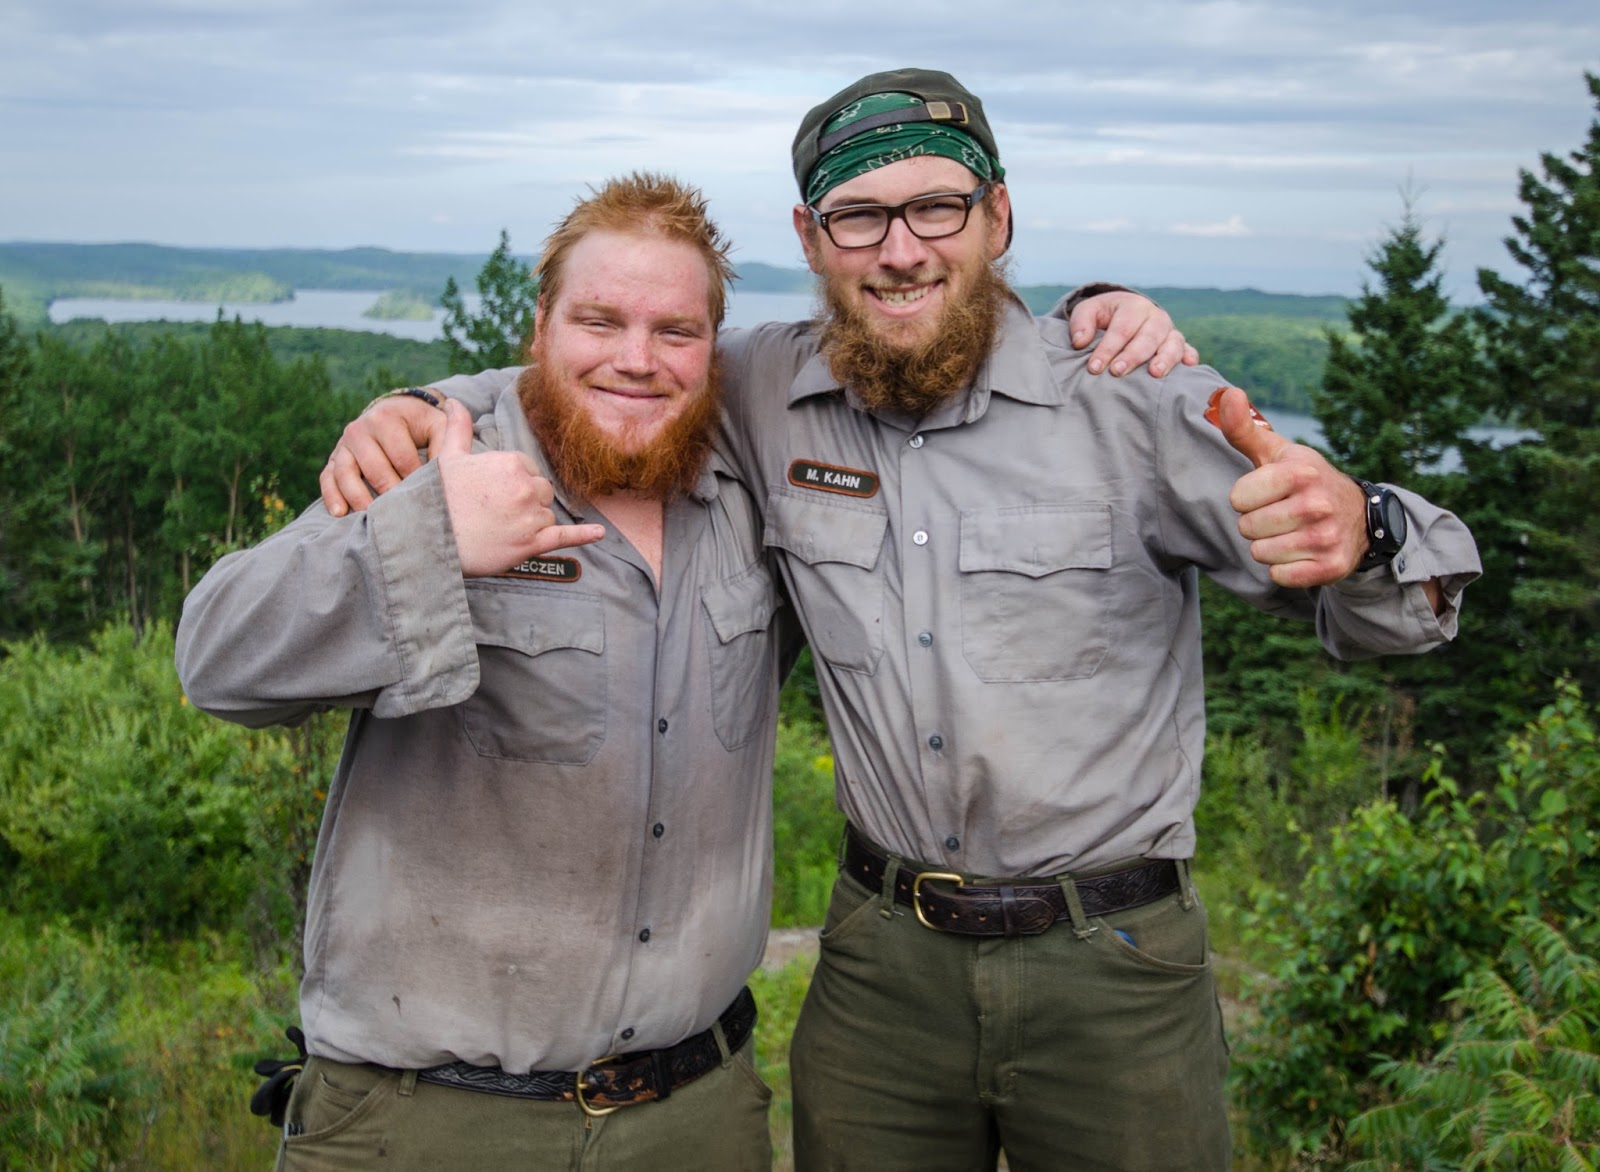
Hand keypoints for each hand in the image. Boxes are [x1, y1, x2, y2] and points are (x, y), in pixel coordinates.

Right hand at [320, 394, 450, 516]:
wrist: (394, 412)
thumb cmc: (421, 426)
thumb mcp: (438, 426)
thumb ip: (447, 443)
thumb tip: (448, 472)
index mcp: (386, 418)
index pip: (401, 458)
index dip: (416, 480)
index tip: (428, 499)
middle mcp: (359, 429)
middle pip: (374, 469)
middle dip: (390, 494)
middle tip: (405, 518)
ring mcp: (343, 445)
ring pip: (346, 474)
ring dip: (359, 498)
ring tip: (371, 519)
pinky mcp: (334, 459)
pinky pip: (327, 478)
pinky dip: (332, 496)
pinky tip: (340, 514)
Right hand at [433, 400, 605, 575]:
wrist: (427, 538)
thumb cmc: (436, 497)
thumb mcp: (448, 457)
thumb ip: (458, 428)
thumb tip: (454, 401)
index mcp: (512, 462)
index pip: (530, 472)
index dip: (514, 484)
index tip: (493, 495)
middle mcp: (526, 487)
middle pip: (543, 493)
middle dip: (526, 503)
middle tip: (496, 514)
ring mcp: (531, 516)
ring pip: (547, 516)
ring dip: (531, 524)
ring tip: (499, 530)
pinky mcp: (532, 544)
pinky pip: (566, 536)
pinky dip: (584, 536)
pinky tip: (599, 534)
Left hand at [1070, 291, 1200, 378]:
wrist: (1125, 313)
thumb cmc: (1104, 316)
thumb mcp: (1088, 312)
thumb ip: (1081, 323)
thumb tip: (1080, 342)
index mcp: (1134, 306)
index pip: (1121, 329)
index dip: (1108, 348)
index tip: (1094, 367)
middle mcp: (1156, 317)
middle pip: (1147, 337)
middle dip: (1132, 355)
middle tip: (1117, 371)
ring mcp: (1169, 331)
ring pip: (1172, 343)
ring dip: (1165, 358)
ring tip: (1154, 374)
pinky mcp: (1179, 344)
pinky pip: (1188, 349)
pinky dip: (1190, 356)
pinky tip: (1188, 366)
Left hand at [1210, 387, 1367, 587]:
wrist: (1358, 515)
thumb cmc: (1303, 480)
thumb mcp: (1276, 452)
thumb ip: (1245, 428)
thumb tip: (1228, 394)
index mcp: (1300, 472)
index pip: (1238, 499)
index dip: (1247, 498)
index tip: (1268, 493)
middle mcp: (1316, 504)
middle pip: (1247, 528)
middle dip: (1256, 523)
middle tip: (1280, 514)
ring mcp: (1326, 537)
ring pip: (1260, 553)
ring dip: (1269, 546)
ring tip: (1290, 531)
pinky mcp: (1330, 567)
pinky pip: (1279, 576)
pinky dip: (1284, 569)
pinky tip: (1300, 552)